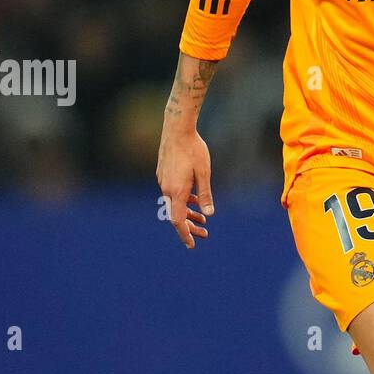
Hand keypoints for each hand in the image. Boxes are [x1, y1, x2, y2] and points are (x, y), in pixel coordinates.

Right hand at [156, 126, 213, 247]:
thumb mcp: (204, 173)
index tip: (192, 244)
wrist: (177, 129)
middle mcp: (167, 188)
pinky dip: (183, 201)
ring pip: (175, 204)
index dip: (185, 234)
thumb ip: (205, 194)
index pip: (178, 221)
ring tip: (203, 219)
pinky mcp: (163, 174)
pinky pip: (172, 194)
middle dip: (190, 227)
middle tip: (205, 234)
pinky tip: (194, 200)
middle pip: (176, 216)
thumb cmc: (193, 149)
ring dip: (188, 213)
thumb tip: (210, 213)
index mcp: (177, 191)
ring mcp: (163, 181)